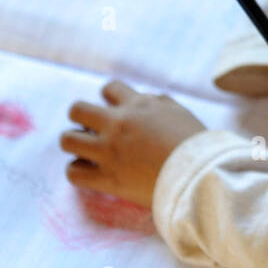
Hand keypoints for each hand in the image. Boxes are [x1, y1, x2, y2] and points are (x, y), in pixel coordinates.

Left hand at [60, 80, 205, 208]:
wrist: (200, 177)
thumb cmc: (197, 145)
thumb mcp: (181, 113)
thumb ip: (159, 103)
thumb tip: (145, 99)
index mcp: (138, 105)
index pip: (108, 88)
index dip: (110, 99)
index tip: (116, 111)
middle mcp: (118, 125)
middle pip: (77, 110)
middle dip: (81, 118)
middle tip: (93, 130)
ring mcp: (109, 152)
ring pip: (67, 140)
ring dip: (75, 144)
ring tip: (88, 152)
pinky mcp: (107, 179)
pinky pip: (73, 172)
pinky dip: (79, 172)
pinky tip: (91, 173)